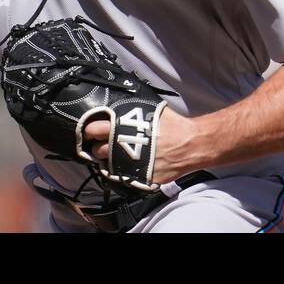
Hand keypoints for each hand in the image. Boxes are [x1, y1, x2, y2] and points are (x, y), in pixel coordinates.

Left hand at [82, 106, 198, 184]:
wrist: (191, 145)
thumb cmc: (173, 125)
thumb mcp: (151, 111)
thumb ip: (132, 111)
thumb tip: (119, 106)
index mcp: (125, 127)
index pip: (95, 129)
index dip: (91, 130)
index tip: (91, 132)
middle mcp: (124, 147)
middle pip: (98, 150)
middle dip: (100, 147)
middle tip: (105, 144)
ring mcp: (130, 165)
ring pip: (107, 166)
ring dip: (109, 161)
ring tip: (116, 156)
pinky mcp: (139, 178)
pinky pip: (123, 177)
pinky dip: (123, 172)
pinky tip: (128, 166)